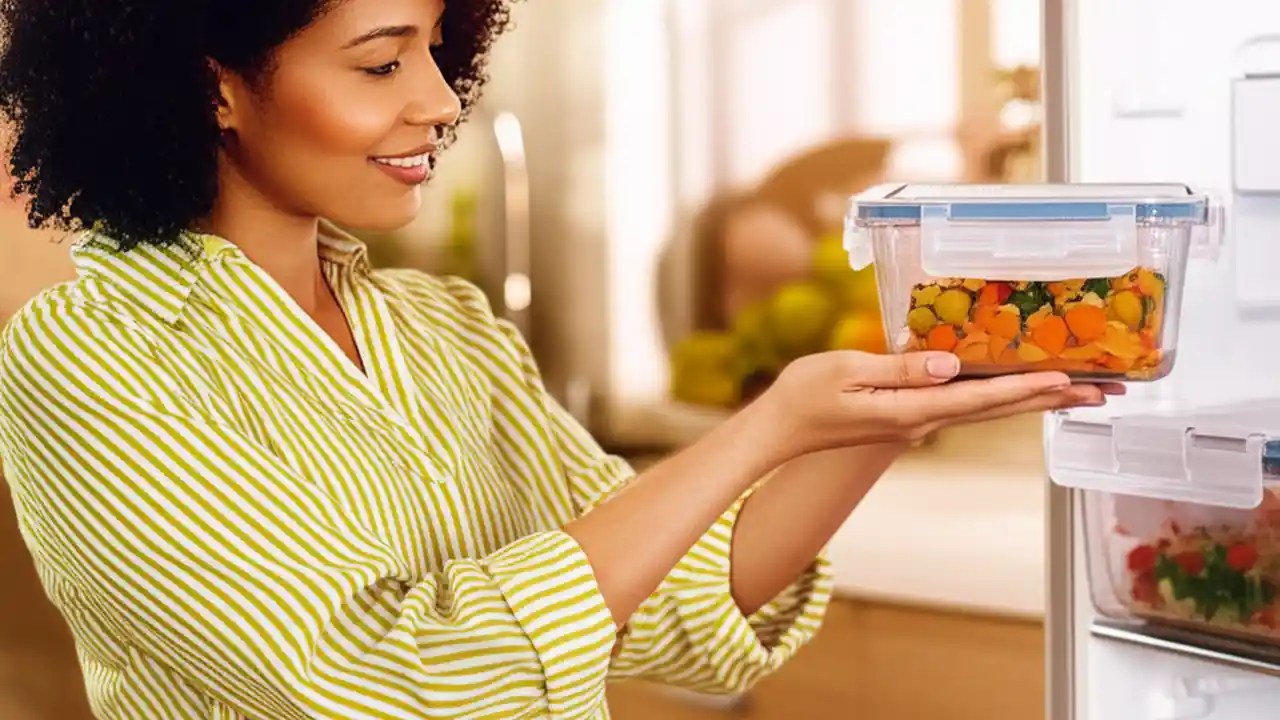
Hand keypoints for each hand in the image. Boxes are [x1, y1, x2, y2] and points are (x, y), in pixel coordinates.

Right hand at [756, 350, 1114, 461]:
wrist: (779, 430)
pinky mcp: (909, 418)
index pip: (977, 398)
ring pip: (987, 411)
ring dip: (1034, 402)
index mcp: (908, 410)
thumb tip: (950, 364)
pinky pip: (966, 407)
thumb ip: (899, 368)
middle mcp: (921, 421)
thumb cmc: (804, 394)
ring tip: (1078, 393)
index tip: (1065, 379)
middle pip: (996, 411)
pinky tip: (1018, 391)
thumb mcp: (847, 371)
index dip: (1024, 388)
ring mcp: (917, 423)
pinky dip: (1001, 399)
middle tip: (1100, 392)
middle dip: (1050, 400)